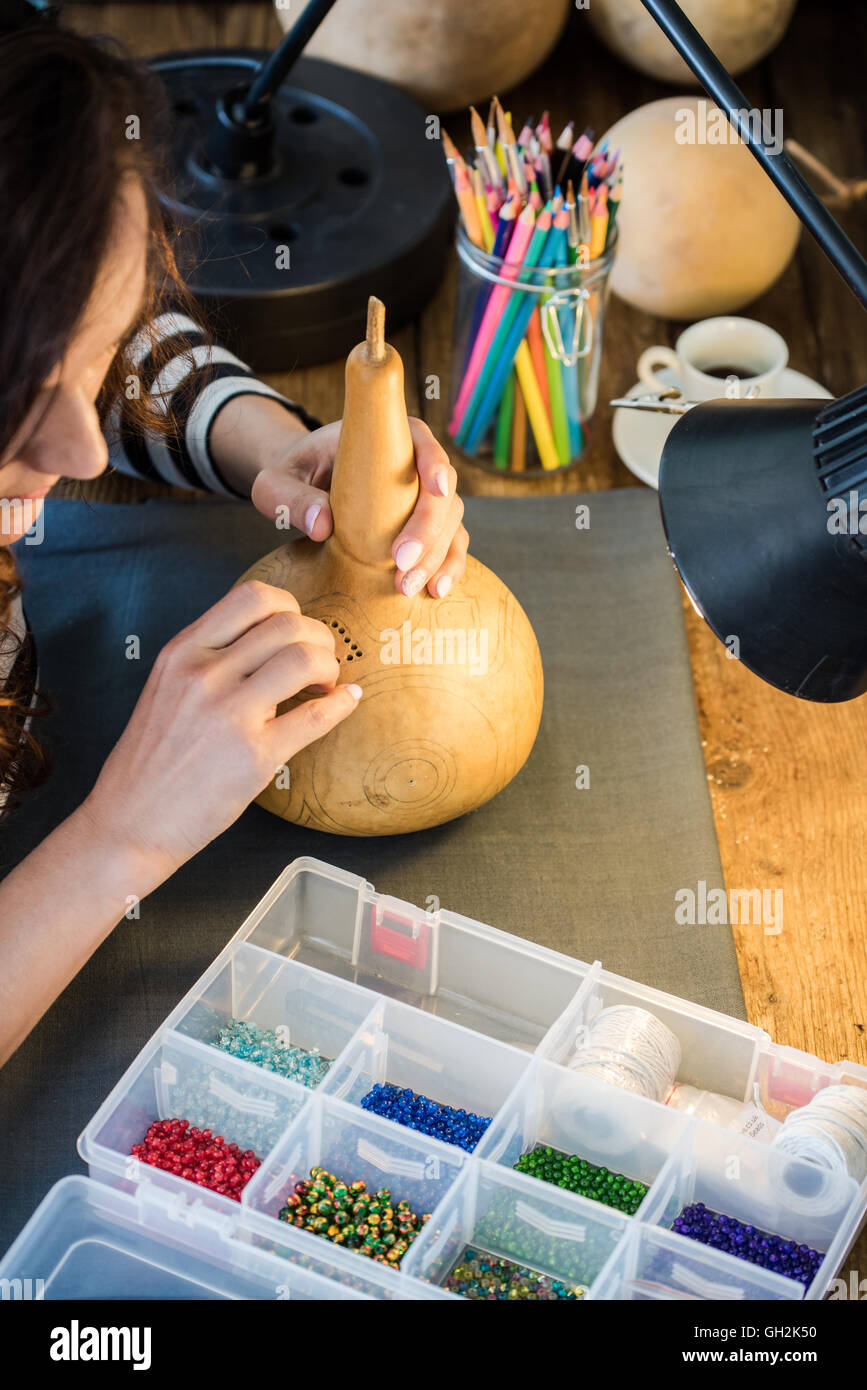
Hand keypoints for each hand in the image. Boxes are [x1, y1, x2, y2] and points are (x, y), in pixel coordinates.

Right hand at [82, 581, 360, 878]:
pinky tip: (344, 701)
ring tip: (324, 685)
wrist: (130, 821)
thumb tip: (272, 643)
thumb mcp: (167, 689)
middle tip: (320, 664)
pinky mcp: (254, 756)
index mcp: (182, 652)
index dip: (288, 608)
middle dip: (318, 639)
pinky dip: (340, 704)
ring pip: (305, 660)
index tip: (295, 633)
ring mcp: (229, 715)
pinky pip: (315, 715)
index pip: (252, 597)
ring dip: (329, 667)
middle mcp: (204, 675)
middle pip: (288, 625)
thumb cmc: (151, 760)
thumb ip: (210, 660)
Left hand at [251, 417, 468, 598]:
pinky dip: (446, 568)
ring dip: (437, 557)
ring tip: (408, 587)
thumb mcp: (277, 483)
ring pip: (450, 523)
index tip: (435, 491)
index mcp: (388, 437)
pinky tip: (434, 591)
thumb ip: (292, 498)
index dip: (435, 465)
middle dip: (429, 530)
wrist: (303, 486)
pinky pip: (448, 546)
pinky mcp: (425, 528)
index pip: (423, 442)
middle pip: (442, 493)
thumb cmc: (293, 475)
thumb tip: (322, 526)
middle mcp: (415, 464)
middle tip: (400, 563)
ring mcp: (424, 498)